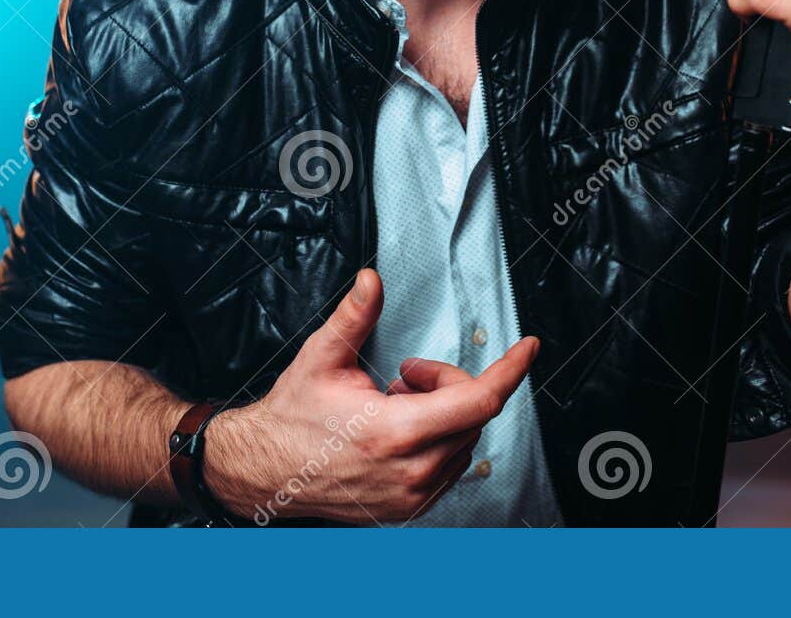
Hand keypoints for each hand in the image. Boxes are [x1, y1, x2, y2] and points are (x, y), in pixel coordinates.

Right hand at [202, 268, 537, 523]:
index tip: (527, 348)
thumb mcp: (321, 359)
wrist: (263, 473)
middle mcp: (409, 471)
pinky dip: (439, 439)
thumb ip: (354, 317)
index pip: (478, 400)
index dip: (510, 370)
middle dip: (451, 382)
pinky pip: (450, 466)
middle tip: (409, 373)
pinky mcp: (408, 509)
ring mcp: (410, 496)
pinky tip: (401, 429)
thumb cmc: (292, 419)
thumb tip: (371, 281)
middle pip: (472, 415)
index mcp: (393, 433)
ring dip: (445, 412)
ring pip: (465, 442)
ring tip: (396, 402)